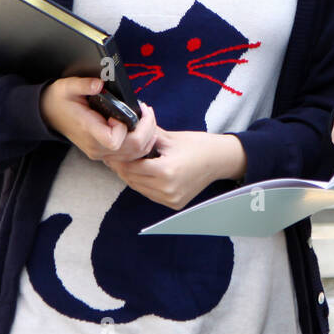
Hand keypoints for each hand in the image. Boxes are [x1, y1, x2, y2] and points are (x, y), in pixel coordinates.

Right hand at [40, 77, 157, 161]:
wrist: (49, 114)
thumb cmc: (60, 99)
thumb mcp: (67, 87)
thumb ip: (83, 85)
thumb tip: (99, 84)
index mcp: (88, 131)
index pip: (114, 140)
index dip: (123, 126)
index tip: (121, 112)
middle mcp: (96, 148)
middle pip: (133, 148)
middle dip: (146, 128)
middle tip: (146, 110)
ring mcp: (102, 154)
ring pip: (137, 154)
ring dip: (148, 135)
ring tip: (146, 116)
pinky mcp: (106, 154)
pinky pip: (133, 155)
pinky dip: (143, 141)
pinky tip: (141, 125)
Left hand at [105, 129, 245, 209]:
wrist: (219, 159)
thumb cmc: (197, 145)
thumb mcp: (169, 137)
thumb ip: (146, 136)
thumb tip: (127, 130)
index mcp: (166, 171)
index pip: (132, 167)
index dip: (120, 159)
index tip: (114, 151)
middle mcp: (168, 189)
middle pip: (133, 180)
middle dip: (123, 167)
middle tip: (115, 157)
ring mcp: (171, 199)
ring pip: (139, 189)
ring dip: (132, 177)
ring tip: (127, 163)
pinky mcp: (174, 203)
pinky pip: (150, 194)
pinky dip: (144, 184)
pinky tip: (142, 172)